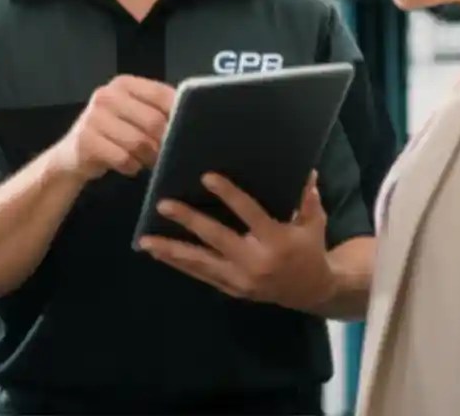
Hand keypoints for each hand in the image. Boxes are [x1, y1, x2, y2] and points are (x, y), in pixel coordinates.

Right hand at [46, 75, 175, 183]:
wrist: (71, 156)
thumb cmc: (112, 134)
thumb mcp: (133, 114)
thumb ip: (157, 110)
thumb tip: (192, 118)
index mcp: (123, 84)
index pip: (161, 94)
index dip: (178, 114)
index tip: (185, 130)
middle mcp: (106, 95)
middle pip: (153, 121)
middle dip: (163, 142)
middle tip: (164, 152)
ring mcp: (93, 118)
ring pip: (139, 142)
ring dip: (148, 157)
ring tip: (146, 160)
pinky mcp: (86, 141)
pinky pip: (123, 158)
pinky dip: (131, 167)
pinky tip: (128, 165)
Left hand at [139, 171, 335, 312]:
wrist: (312, 292)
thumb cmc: (310, 250)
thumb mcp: (314, 222)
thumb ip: (306, 197)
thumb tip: (305, 168)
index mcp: (276, 240)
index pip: (248, 213)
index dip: (229, 195)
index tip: (207, 177)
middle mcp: (254, 261)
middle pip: (216, 238)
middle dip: (189, 221)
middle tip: (164, 205)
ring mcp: (240, 279)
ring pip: (200, 263)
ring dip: (171, 250)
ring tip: (145, 241)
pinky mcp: (231, 289)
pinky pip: (201, 275)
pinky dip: (179, 265)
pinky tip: (159, 254)